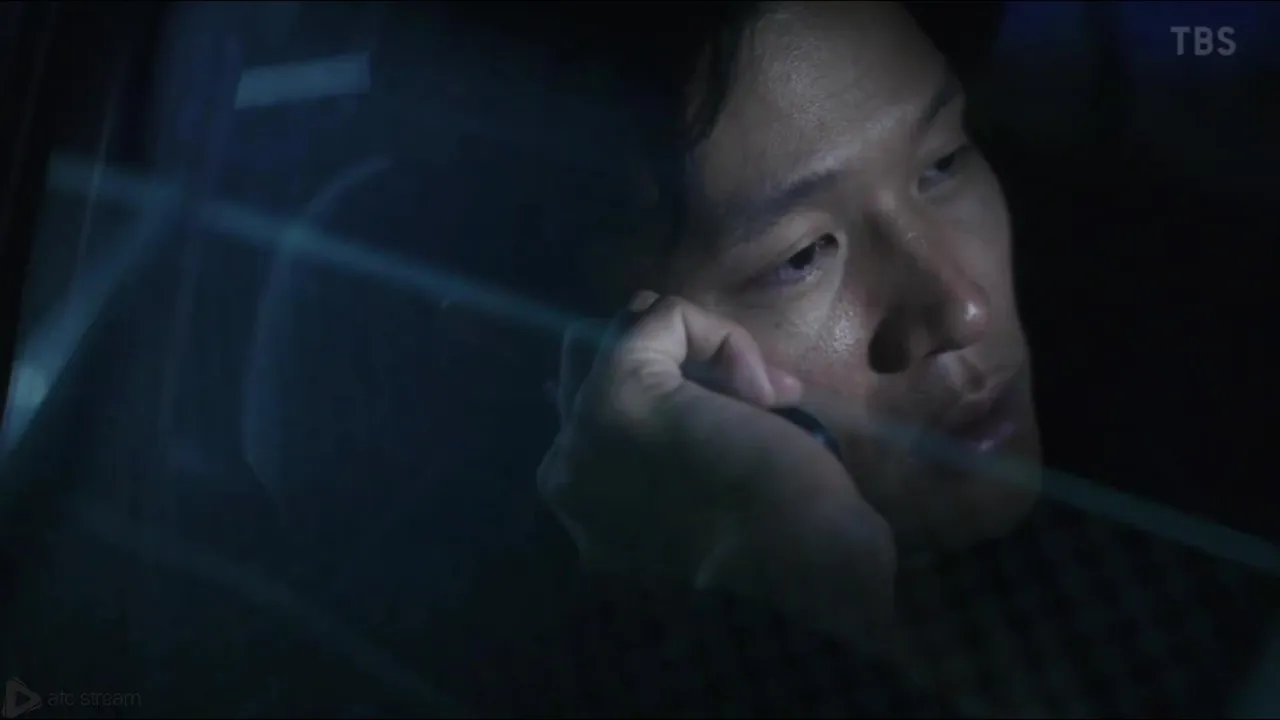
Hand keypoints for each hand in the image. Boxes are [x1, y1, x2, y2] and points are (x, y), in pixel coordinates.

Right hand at [539, 292, 896, 640]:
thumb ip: (676, 459)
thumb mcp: (712, 505)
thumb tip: (704, 398)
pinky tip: (758, 388)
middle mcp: (565, 470)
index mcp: (583, 508)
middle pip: (594, 364)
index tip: (752, 432)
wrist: (801, 574)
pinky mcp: (619, 392)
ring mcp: (582, 430)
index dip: (685, 399)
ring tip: (753, 396)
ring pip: (620, 333)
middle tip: (747, 401)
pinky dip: (717, 333)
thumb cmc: (779, 553)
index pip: (606, 411)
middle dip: (673, 363)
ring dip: (696, 348)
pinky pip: (659, 318)